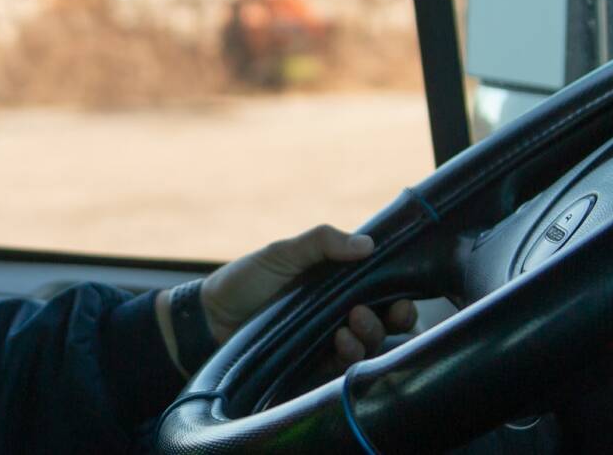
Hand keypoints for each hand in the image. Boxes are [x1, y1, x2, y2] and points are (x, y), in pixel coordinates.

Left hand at [158, 224, 416, 374]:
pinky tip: (340, 343)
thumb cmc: (246, 279)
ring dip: (369, 336)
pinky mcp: (315, 368)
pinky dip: (350, 356)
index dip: (401, 297)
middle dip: (394, 320)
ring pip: (371, 346)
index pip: (385, 293)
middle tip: (371, 311)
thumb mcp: (283, 253)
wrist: (210, 317)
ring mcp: (329, 342)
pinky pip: (345, 369)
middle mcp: (341, 314)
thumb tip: (368, 244)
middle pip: (387, 323)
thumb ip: (322, 242)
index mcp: (340, 285)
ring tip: (349, 325)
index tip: (403, 296)